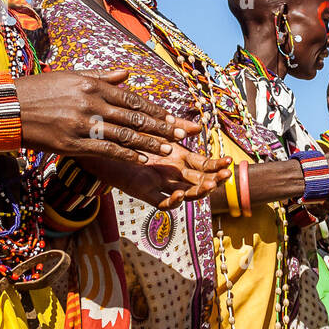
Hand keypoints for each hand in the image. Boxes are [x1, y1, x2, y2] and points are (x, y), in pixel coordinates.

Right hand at [15, 68, 184, 162]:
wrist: (5, 108)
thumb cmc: (38, 91)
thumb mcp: (70, 77)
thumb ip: (102, 77)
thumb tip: (127, 74)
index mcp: (92, 85)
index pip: (132, 99)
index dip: (156, 111)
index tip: (174, 118)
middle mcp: (91, 103)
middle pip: (134, 117)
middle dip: (162, 128)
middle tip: (183, 135)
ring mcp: (82, 124)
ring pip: (124, 135)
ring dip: (149, 144)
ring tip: (169, 150)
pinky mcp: (72, 143)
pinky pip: (105, 150)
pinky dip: (125, 156)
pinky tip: (141, 160)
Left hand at [81, 122, 230, 208]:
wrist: (98, 140)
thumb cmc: (126, 130)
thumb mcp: (155, 126)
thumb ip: (176, 127)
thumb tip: (199, 127)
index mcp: (178, 155)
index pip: (204, 164)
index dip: (217, 165)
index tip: (230, 162)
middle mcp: (171, 170)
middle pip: (199, 180)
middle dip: (214, 180)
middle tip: (224, 176)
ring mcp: (159, 182)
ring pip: (185, 193)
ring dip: (197, 192)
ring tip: (207, 186)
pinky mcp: (142, 191)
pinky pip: (160, 202)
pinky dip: (171, 201)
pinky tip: (178, 194)